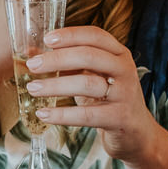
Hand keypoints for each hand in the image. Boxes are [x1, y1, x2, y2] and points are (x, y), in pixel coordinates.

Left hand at [27, 25, 167, 165]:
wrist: (137, 133)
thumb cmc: (108, 99)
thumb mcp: (91, 76)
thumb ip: (66, 62)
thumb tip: (30, 52)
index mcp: (119, 54)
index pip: (95, 36)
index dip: (71, 35)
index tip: (46, 39)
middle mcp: (125, 70)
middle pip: (89, 56)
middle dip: (57, 59)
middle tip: (32, 65)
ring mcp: (124, 94)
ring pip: (87, 84)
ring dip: (55, 85)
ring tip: (33, 88)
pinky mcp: (119, 118)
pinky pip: (87, 115)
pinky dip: (62, 114)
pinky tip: (43, 114)